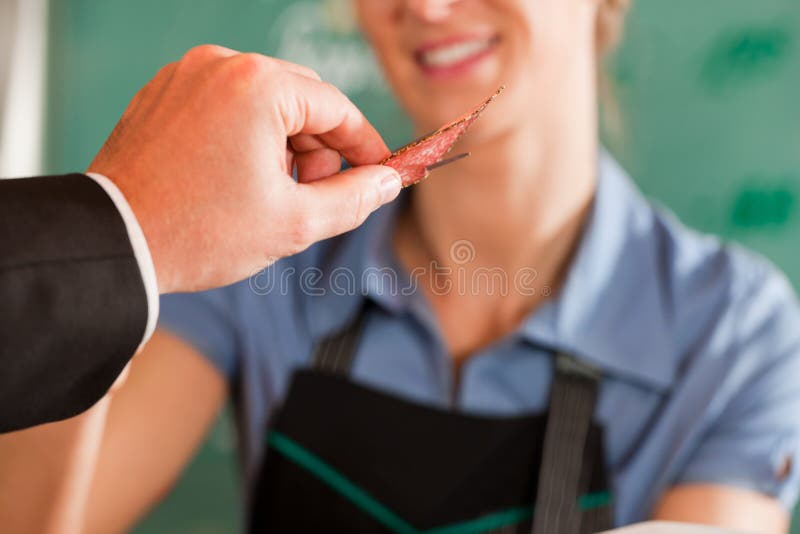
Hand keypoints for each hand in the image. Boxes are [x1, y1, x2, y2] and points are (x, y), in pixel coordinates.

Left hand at [88, 45, 400, 293]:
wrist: (114, 243)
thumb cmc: (200, 233)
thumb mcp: (293, 223)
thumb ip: (354, 198)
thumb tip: (389, 182)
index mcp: (257, 86)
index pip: (337, 108)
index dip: (365, 145)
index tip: (379, 173)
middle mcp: (221, 64)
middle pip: (301, 101)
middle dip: (317, 150)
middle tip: (310, 196)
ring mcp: (186, 75)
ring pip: (263, 102)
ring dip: (281, 145)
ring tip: (266, 193)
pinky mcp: (163, 93)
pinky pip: (225, 105)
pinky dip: (244, 137)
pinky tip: (233, 179)